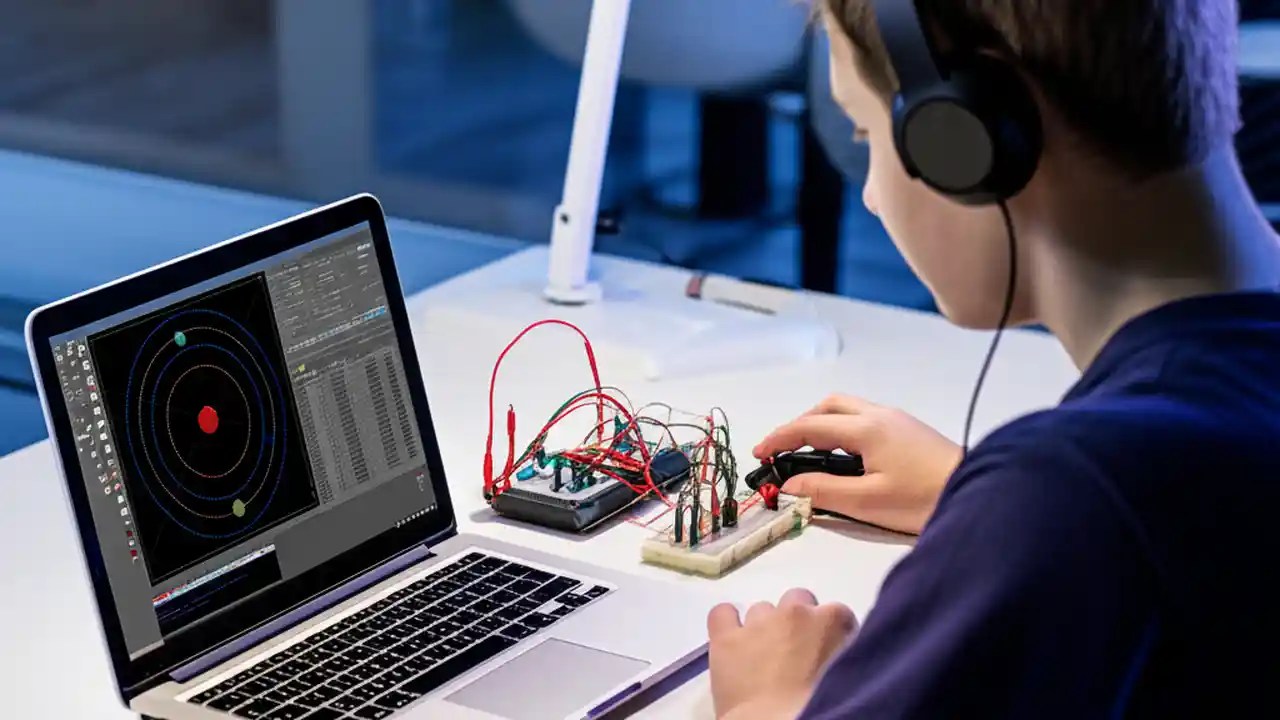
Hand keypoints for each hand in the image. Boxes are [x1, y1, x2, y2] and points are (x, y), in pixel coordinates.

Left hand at [707, 589, 857, 719]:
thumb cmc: (822, 708)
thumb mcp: (847, 676)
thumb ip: (840, 653)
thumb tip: (831, 657)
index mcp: (832, 623)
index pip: (837, 616)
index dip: (829, 636)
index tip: (825, 657)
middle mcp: (796, 612)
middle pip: (797, 601)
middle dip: (796, 623)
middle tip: (794, 654)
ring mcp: (759, 622)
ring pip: (762, 609)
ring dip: (764, 627)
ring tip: (762, 657)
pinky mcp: (727, 637)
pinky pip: (722, 614)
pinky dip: (727, 623)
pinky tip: (731, 640)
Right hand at [753, 395, 961, 534]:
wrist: (979, 493)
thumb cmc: (924, 499)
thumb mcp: (868, 502)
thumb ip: (823, 492)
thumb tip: (789, 486)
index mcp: (866, 429)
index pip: (809, 426)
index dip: (779, 438)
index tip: (759, 454)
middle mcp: (880, 415)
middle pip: (828, 407)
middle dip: (800, 425)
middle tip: (783, 451)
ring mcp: (897, 420)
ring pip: (847, 409)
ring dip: (822, 425)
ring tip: (810, 455)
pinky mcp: (909, 430)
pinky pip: (864, 418)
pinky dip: (842, 430)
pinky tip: (844, 457)